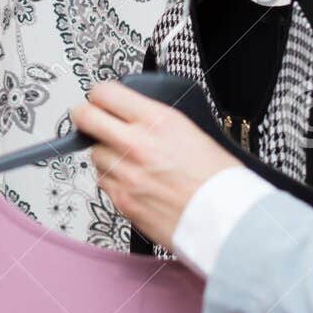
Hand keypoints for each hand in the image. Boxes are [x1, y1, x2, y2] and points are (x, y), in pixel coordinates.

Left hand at [69, 80, 240, 252]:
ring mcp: (126, 174)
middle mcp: (137, 145)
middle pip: (85, 118)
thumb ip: (154, 120)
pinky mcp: (122, 200)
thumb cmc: (219, 180)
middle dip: (87, 117)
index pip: (105, 93)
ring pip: (94, 153)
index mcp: (158, 121)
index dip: (100, 95)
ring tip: (130, 160)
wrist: (227, 220)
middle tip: (91, 120)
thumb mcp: (192, 131)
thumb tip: (132, 114)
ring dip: (106, 153)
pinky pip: (104, 181)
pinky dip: (114, 179)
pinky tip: (136, 181)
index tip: (100, 98)